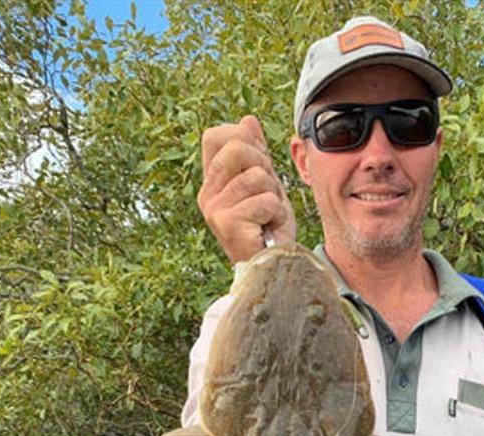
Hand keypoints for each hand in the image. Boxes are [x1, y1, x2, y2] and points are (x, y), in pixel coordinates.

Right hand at [197, 115, 295, 263]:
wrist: (272, 267)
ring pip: (257, 176)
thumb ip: (256, 155)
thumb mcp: (265, 185)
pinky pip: (266, 200)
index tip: (259, 166)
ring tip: (268, 216)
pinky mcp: (228, 223)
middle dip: (264, 168)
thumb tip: (248, 120)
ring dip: (274, 196)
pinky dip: (277, 214)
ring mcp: (214, 209)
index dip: (243, 139)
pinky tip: (269, 229)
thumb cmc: (268, 229)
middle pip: (238, 148)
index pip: (215, 135)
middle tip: (267, 195)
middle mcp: (206, 194)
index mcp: (211, 182)